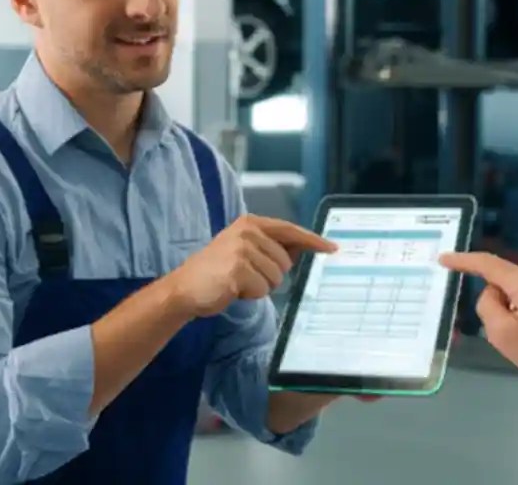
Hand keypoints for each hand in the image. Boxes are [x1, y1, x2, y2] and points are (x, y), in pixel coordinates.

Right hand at [165, 215, 336, 317]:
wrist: (185, 288)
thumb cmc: (216, 272)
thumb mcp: (245, 253)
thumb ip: (271, 248)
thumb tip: (302, 247)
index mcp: (250, 223)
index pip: (289, 230)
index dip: (312, 240)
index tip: (332, 248)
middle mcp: (247, 231)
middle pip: (286, 261)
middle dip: (271, 275)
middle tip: (246, 277)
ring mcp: (243, 248)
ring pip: (276, 277)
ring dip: (260, 286)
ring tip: (237, 282)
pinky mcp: (239, 268)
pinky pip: (262, 289)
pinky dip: (250, 295)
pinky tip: (232, 289)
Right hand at [438, 252, 517, 379]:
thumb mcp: (503, 334)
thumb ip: (487, 309)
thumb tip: (492, 296)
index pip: (486, 263)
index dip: (462, 261)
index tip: (443, 259)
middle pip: (500, 285)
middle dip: (496, 308)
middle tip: (509, 337)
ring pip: (514, 299)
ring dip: (512, 318)